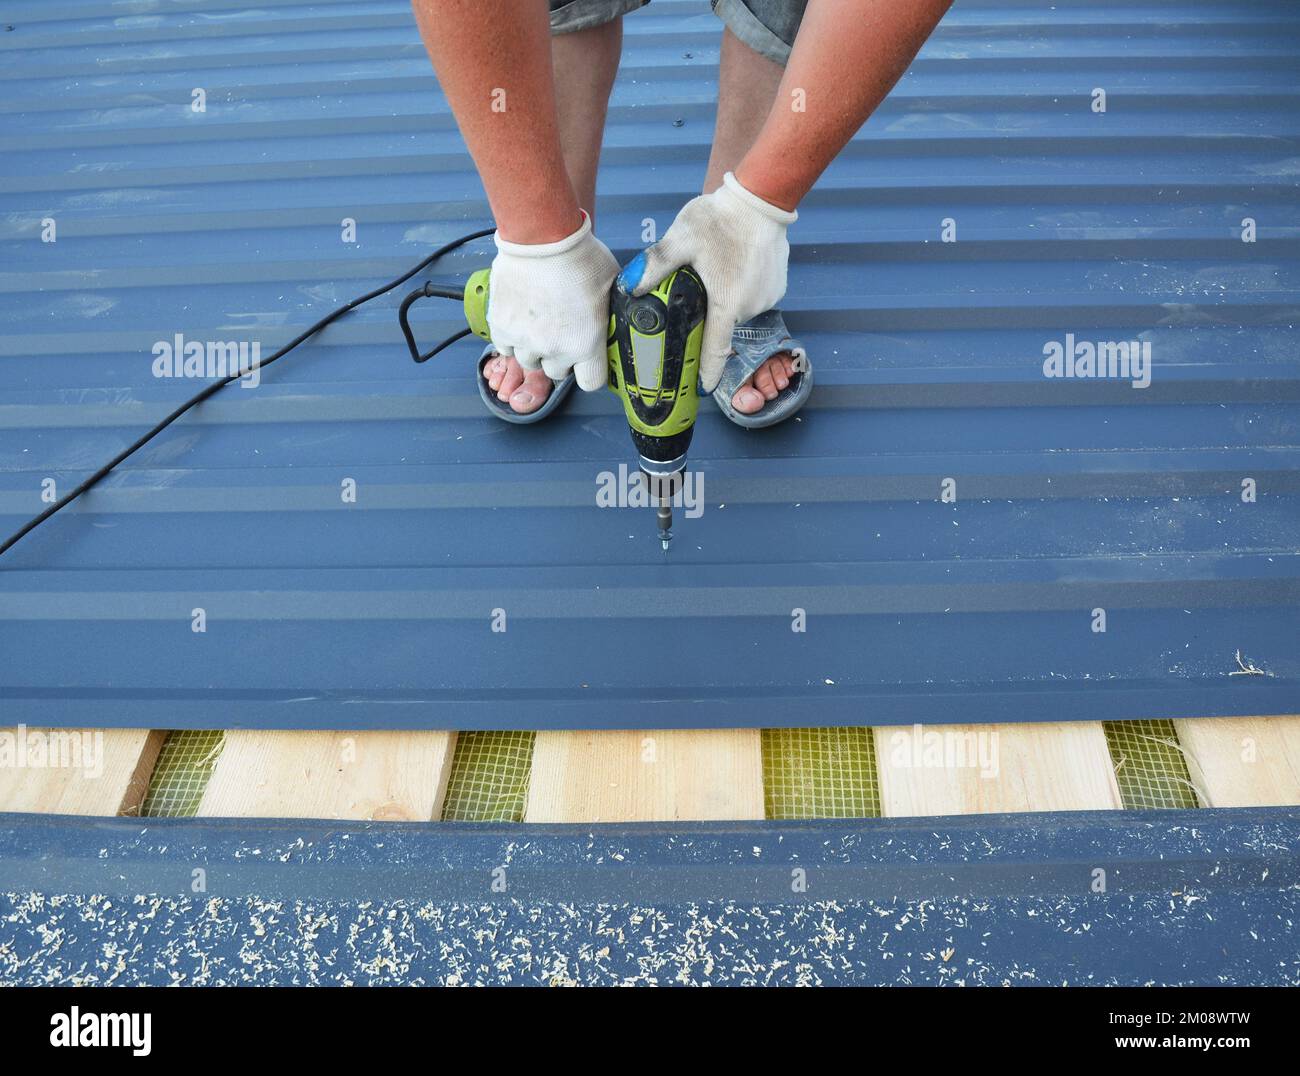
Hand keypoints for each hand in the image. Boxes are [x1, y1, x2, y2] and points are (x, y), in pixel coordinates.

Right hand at [488, 211, 617, 389]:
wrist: (542, 239)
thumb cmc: (580, 257)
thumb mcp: (614, 287)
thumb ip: (614, 313)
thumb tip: (623, 318)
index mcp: (587, 344)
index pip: (591, 382)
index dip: (590, 370)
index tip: (588, 360)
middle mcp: (555, 349)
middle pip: (557, 372)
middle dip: (560, 356)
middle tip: (562, 331)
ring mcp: (526, 341)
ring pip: (529, 361)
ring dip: (534, 348)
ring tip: (539, 322)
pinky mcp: (502, 327)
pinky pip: (505, 346)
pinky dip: (512, 337)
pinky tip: (520, 320)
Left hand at [621, 172, 796, 391]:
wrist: (761, 197)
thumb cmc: (721, 218)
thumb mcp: (681, 239)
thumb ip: (655, 265)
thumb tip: (630, 287)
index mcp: (727, 304)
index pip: (715, 351)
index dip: (707, 373)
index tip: (700, 389)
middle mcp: (751, 307)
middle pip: (722, 325)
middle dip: (707, 317)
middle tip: (694, 293)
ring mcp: (768, 298)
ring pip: (737, 310)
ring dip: (724, 300)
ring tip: (714, 272)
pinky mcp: (777, 287)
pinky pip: (752, 297)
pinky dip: (740, 289)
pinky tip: (731, 267)